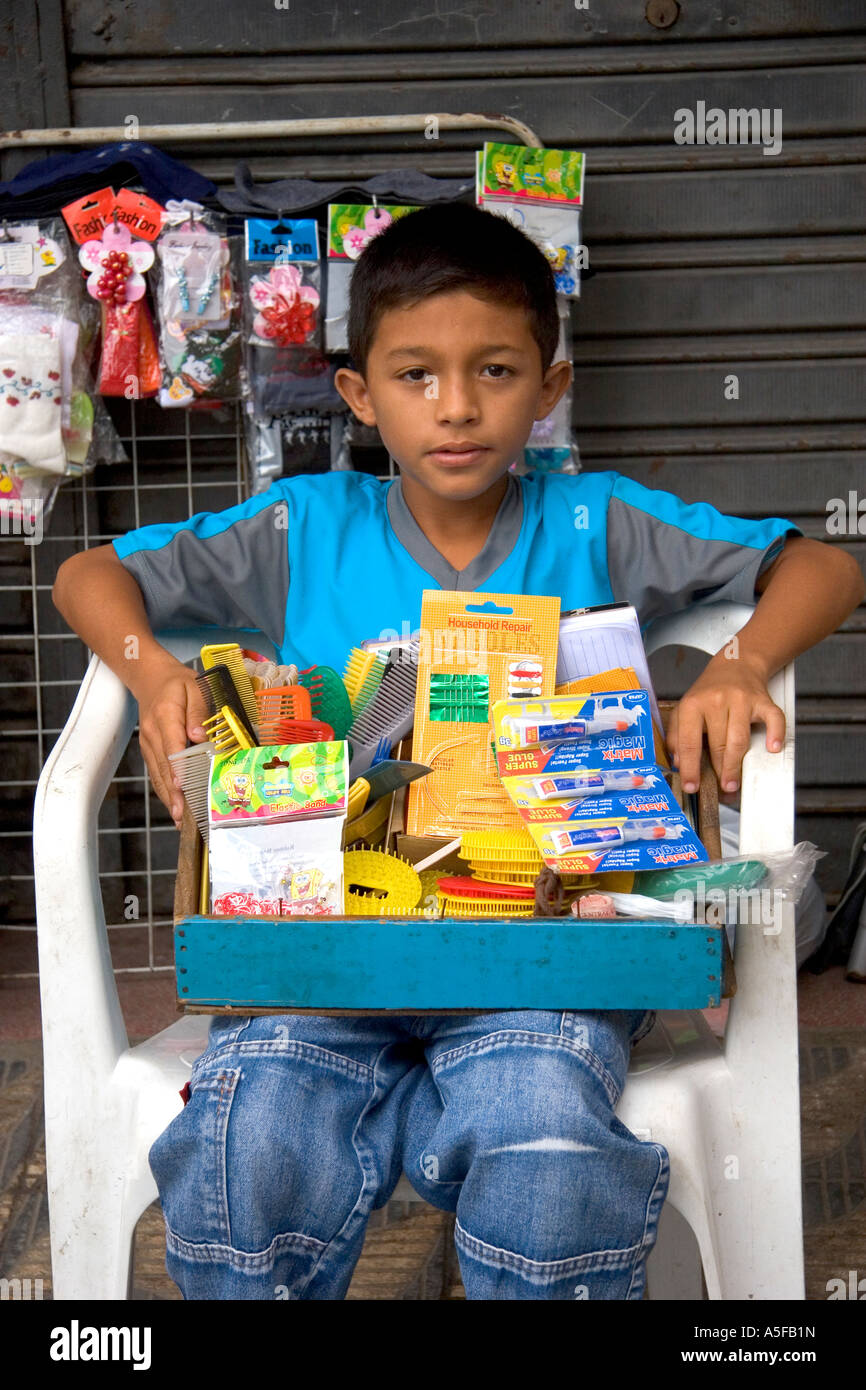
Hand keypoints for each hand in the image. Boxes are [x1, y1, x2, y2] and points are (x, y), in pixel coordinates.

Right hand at [134, 660, 208, 826]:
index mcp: (165, 715)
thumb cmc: (178, 684)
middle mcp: (153, 734)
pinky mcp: (150, 751)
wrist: (151, 678)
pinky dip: (165, 792)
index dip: (177, 767)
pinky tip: (175, 808)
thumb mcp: (195, 687)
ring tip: (180, 820)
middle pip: (163, 767)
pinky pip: (156, 774)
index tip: (181, 786)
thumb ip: (198, 710)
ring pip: (158, 775)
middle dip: (174, 793)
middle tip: (184, 816)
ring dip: (169, 798)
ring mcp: (148, 744)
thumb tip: (199, 734)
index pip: (171, 745)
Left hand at [665, 651, 784, 795]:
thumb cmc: (709, 692)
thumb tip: (678, 762)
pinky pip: (773, 718)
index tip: (691, 786)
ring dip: (737, 764)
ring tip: (733, 783)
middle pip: (718, 743)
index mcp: (693, 704)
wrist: (735, 664)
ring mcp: (741, 700)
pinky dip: (775, 734)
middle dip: (719, 771)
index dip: (690, 767)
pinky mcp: (762, 700)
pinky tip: (772, 748)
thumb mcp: (684, 709)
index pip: (689, 742)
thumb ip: (676, 735)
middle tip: (720, 790)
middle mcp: (717, 701)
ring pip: (739, 738)